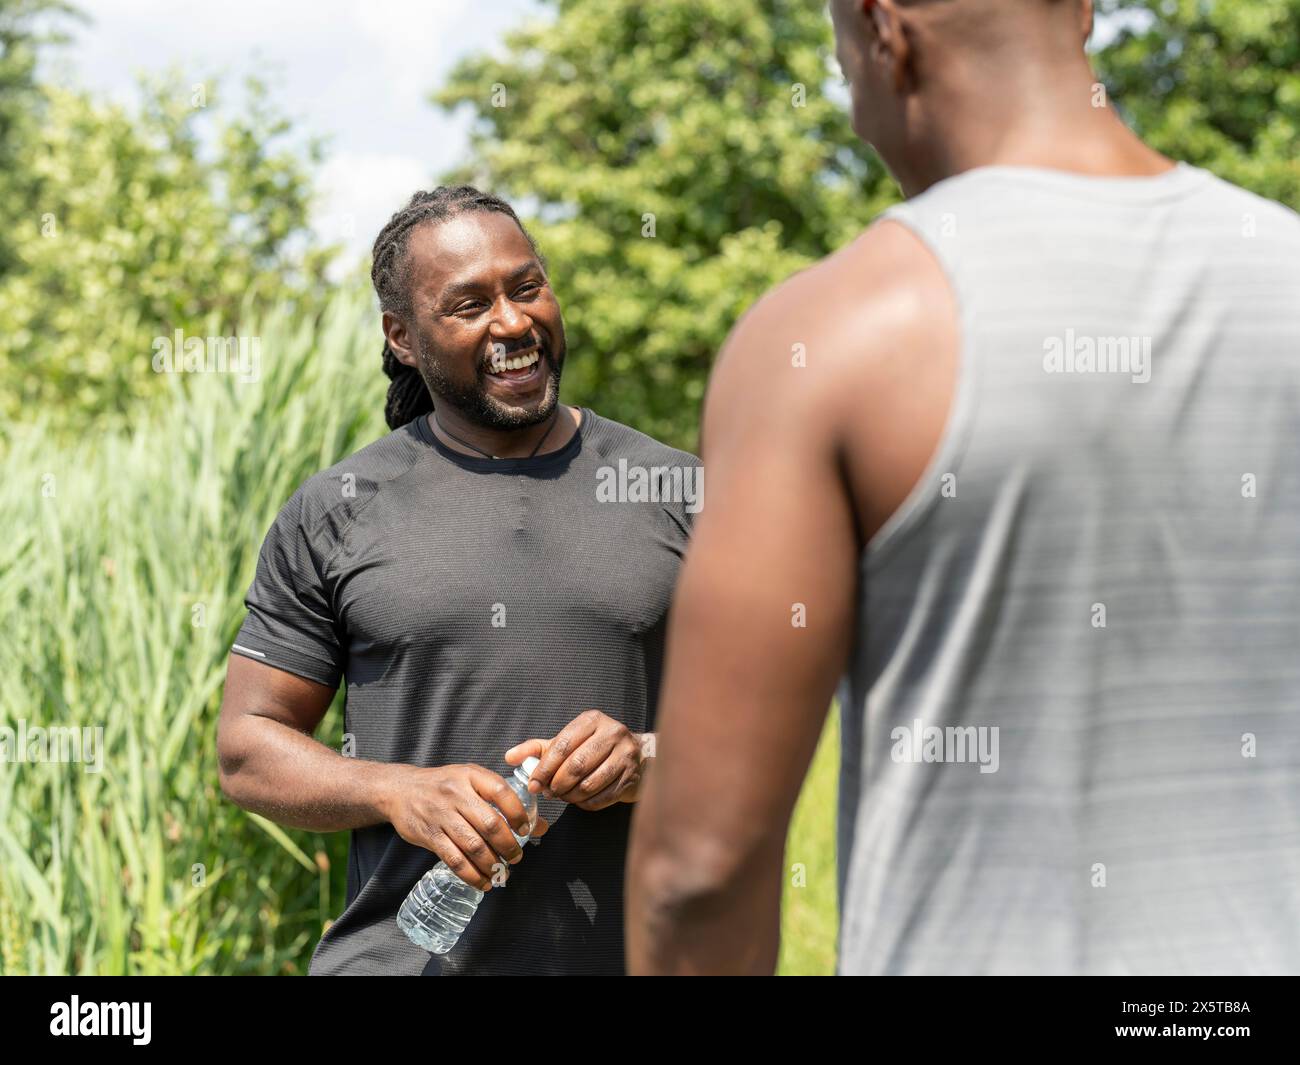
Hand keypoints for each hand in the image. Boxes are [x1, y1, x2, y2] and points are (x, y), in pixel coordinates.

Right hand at [381, 763, 549, 890]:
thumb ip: (503, 800)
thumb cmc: (444, 785)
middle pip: (489, 823)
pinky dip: (471, 875)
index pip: (501, 792)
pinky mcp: (429, 835)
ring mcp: (441, 815)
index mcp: (471, 775)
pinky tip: (482, 883)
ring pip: (473, 845)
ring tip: (502, 872)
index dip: (518, 812)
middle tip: (517, 857)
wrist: (399, 789)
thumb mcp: (472, 781)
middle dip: (508, 845)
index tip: (526, 830)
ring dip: (492, 863)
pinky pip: (454, 860)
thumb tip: (541, 827)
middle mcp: (456, 793)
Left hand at [506, 711, 648, 811]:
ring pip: (589, 783)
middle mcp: (612, 733)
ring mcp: (626, 755)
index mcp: (592, 720)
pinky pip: (602, 797)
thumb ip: (535, 749)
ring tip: (563, 796)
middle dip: (557, 784)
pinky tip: (579, 800)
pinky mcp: (632, 776)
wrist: (632, 756)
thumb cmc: (591, 748)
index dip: (544, 768)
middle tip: (549, 793)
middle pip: (576, 765)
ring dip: (570, 796)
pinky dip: (586, 803)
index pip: (562, 745)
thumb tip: (509, 757)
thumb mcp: (564, 743)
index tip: (533, 784)